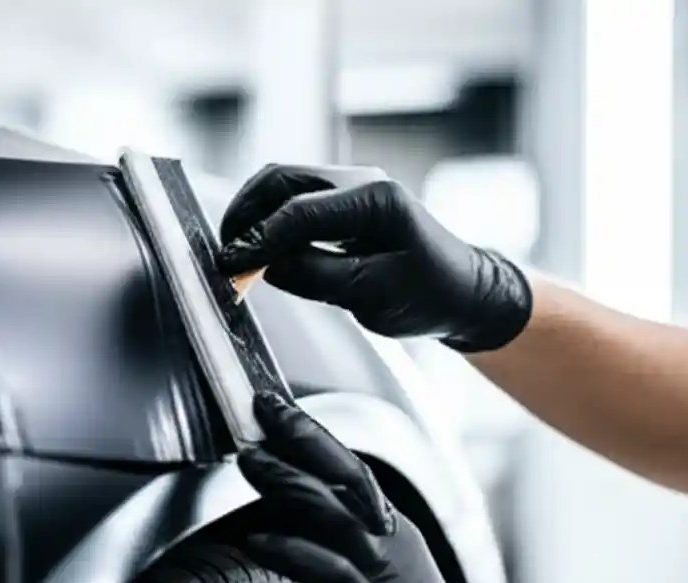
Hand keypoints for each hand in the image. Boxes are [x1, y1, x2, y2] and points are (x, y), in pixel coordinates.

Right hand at [218, 164, 531, 351]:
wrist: (465, 294)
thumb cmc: (430, 296)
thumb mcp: (371, 296)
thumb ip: (314, 276)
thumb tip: (265, 266)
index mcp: (375, 200)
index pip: (299, 212)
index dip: (258, 240)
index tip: (229, 264)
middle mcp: (361, 183)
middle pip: (282, 180)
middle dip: (244, 212)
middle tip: (222, 251)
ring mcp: (353, 190)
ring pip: (284, 186)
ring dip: (253, 213)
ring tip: (234, 251)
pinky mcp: (345, 205)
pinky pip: (296, 202)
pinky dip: (270, 220)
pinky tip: (258, 248)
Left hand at [241, 392, 545, 582]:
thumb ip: (346, 551)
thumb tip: (288, 524)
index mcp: (394, 535)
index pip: (351, 468)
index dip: (311, 433)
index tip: (274, 408)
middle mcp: (393, 544)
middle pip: (348, 471)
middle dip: (302, 434)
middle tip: (260, 406)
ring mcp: (387, 576)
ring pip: (336, 510)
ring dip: (288, 481)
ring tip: (249, 460)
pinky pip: (332, 572)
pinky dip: (295, 550)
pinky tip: (261, 539)